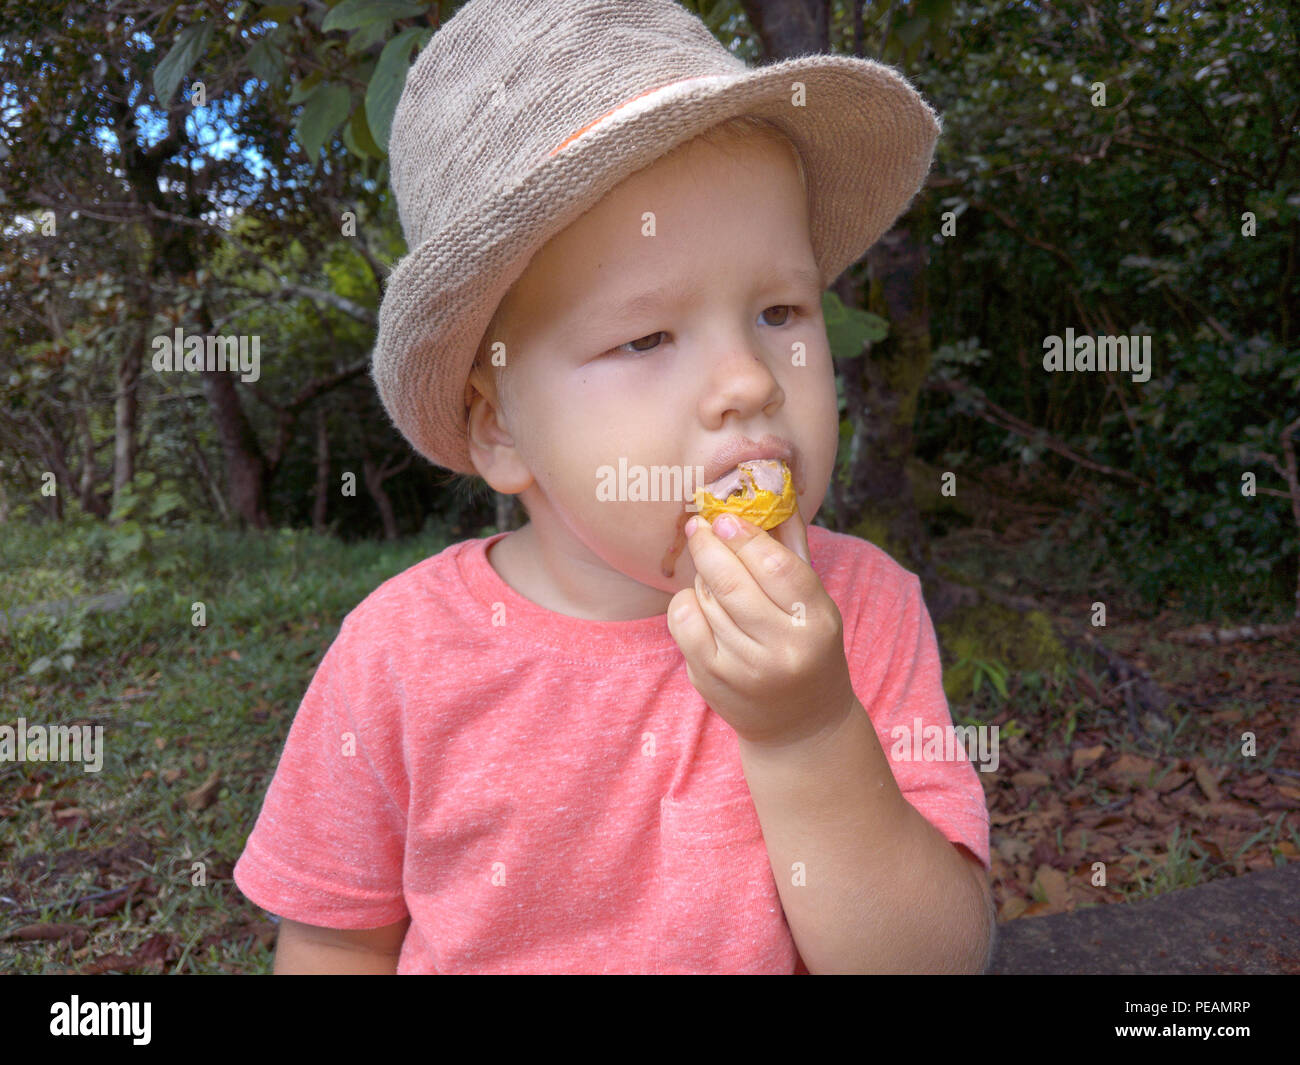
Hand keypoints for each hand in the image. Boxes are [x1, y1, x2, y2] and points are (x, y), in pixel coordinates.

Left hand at [666, 504, 857, 747]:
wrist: (800, 723)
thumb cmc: (807, 646)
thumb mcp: (814, 602)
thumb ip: (792, 548)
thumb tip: (772, 489)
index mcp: (816, 622)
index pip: (776, 567)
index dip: (746, 537)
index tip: (726, 519)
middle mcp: (782, 649)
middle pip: (732, 583)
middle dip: (709, 547)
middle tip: (699, 526)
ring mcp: (744, 669)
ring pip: (706, 600)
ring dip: (702, 577)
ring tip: (712, 573)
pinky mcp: (713, 680)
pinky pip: (684, 623)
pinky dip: (686, 603)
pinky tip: (699, 603)